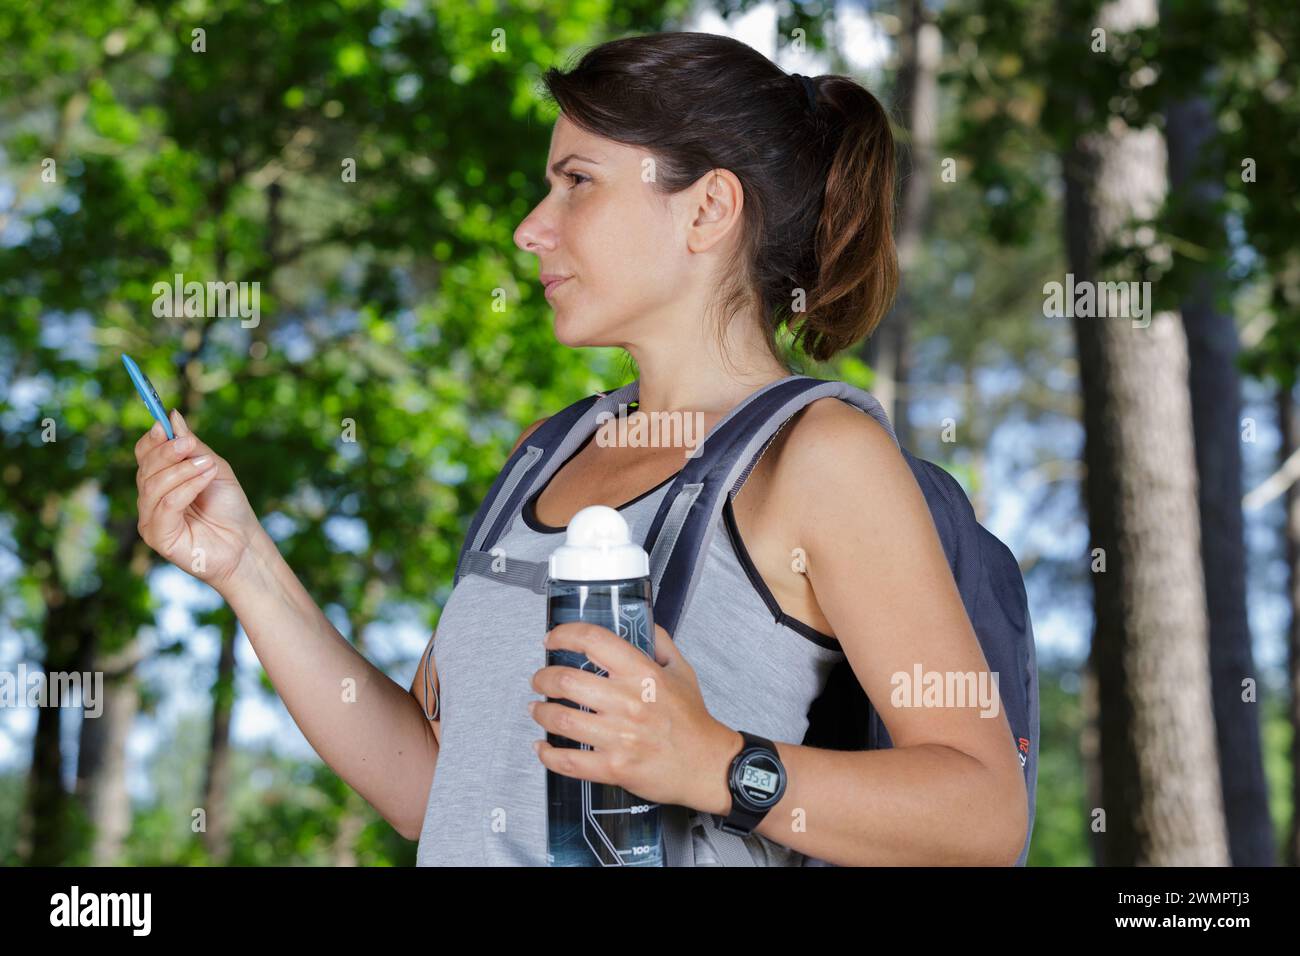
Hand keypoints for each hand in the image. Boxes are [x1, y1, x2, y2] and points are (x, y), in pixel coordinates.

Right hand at [134, 409, 262, 592]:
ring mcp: (150, 519)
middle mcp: (150, 499)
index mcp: (161, 480)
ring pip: (154, 484)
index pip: (144, 454)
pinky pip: (166, 504)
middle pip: (146, 467)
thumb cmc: (229, 507)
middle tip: (191, 444)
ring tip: (209, 466)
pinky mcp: (157, 536)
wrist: (244, 543)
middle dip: (169, 452)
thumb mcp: (214, 468)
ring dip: (183, 469)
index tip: (164, 425)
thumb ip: (192, 446)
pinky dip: (187, 487)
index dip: (152, 439)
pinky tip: (206, 478)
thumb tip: (172, 416)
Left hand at [529, 621, 741, 812]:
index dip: (564, 635)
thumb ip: (661, 642)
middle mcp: (628, 702)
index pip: (593, 641)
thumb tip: (643, 623)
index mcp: (642, 674)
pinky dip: (548, 754)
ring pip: (561, 720)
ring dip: (541, 712)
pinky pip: (569, 761)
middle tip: (540, 679)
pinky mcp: (614, 767)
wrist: (707, 765)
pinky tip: (543, 747)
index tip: (553, 639)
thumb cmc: (693, 722)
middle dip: (543, 678)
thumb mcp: (682, 672)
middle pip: (566, 680)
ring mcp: (619, 736)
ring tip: (538, 709)